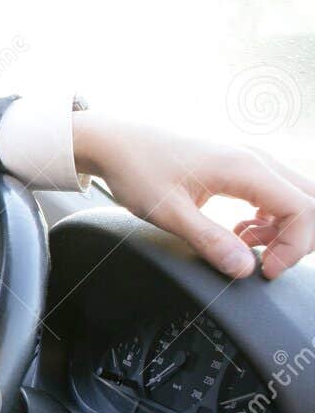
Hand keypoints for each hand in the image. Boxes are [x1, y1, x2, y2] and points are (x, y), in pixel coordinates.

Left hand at [73, 111, 314, 279]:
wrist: (115, 143)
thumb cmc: (136, 169)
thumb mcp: (167, 213)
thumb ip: (209, 240)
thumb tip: (244, 268)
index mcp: (244, 168)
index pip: (303, 209)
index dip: (295, 246)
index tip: (265, 269)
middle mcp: (255, 160)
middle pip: (308, 201)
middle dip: (297, 238)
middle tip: (265, 262)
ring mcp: (249, 161)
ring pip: (294, 198)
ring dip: (282, 229)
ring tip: (242, 246)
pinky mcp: (239, 168)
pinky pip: (274, 195)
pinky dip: (268, 220)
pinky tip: (238, 233)